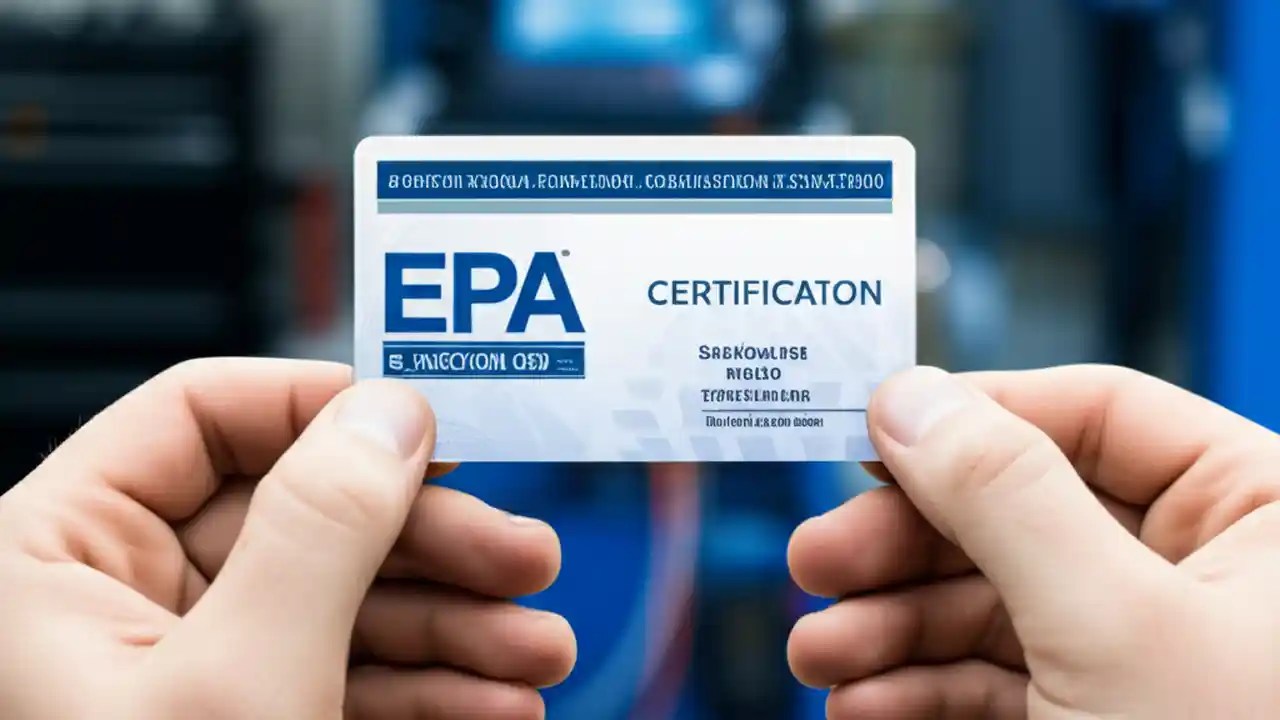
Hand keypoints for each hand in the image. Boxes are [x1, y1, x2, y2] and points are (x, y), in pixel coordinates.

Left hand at [0, 359, 574, 718]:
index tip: (438, 428)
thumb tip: (391, 414)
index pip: (201, 415)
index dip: (327, 408)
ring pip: (338, 600)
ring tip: (541, 652)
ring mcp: (184, 668)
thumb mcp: (242, 683)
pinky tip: (497, 705)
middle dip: (429, 543)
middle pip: (300, 512)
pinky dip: (425, 691)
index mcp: (55, 555)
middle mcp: (116, 598)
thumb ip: (320, 529)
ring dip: (452, 626)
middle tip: (528, 559)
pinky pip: (342, 679)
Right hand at [789, 365, 1279, 718]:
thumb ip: (1006, 497)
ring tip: (818, 654)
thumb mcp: (1111, 628)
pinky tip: (860, 710)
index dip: (973, 416)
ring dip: (892, 629)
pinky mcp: (1098, 717)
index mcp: (1256, 509)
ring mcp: (1142, 649)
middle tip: (814, 561)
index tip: (866, 432)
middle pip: (1018, 511)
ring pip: (991, 601)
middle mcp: (1201, 569)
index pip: (1094, 413)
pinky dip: (921, 693)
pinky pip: (995, 681)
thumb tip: (910, 397)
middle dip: (904, 546)